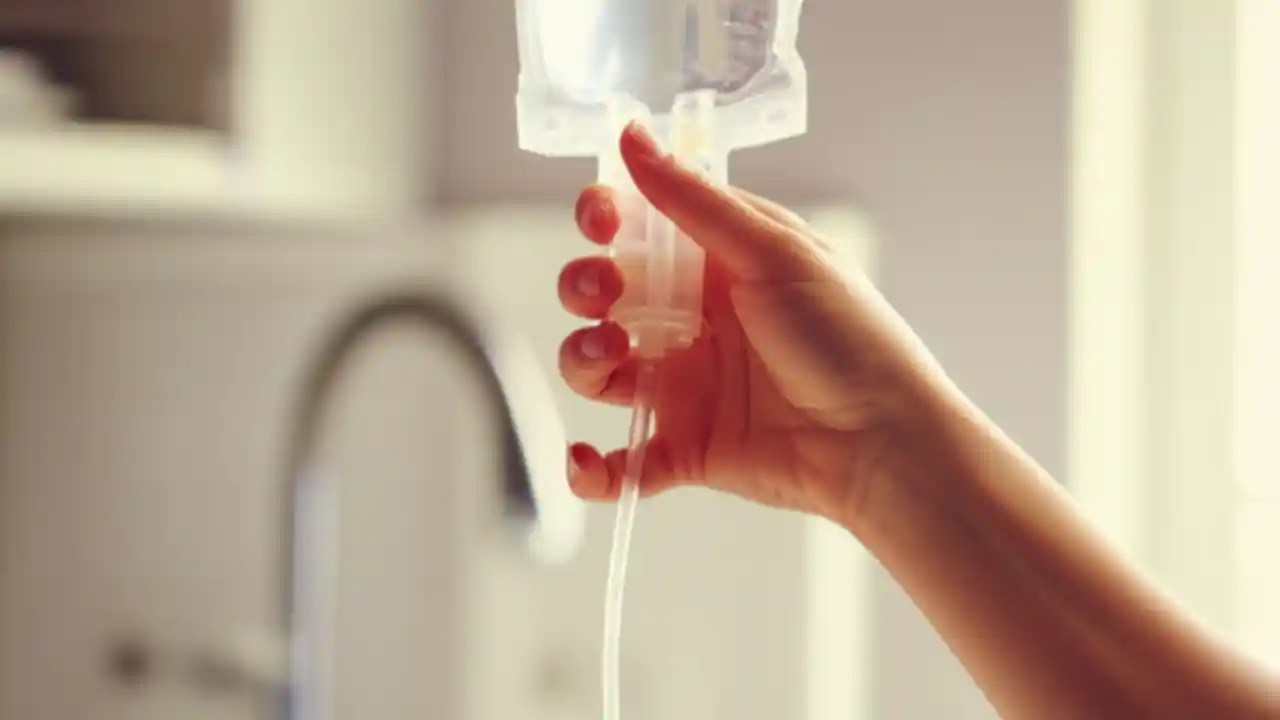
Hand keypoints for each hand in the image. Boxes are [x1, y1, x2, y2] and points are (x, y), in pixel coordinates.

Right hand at [560, 123, 940, 522]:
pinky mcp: (685, 448)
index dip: (604, 218)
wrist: (882, 441)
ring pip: (598, 369)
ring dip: (581, 357)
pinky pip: (619, 463)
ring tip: (610, 356)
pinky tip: (583, 459)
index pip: (638, 230)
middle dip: (583, 286)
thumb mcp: (775, 253)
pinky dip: (591, 469)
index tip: (600, 220)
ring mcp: (685, 385)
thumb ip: (694, 201)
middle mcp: (693, 322)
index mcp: (716, 265)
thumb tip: (633, 136)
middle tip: (604, 292)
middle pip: (603, 295)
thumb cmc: (848, 338)